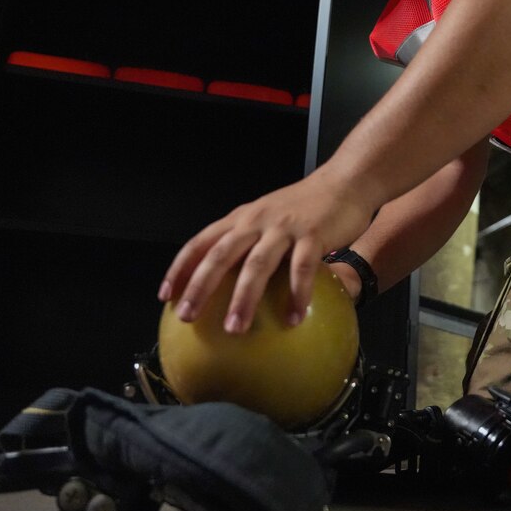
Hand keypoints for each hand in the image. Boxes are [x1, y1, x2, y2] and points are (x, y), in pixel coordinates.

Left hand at [157, 167, 372, 332]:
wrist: (345, 182)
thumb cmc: (307, 206)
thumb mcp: (269, 217)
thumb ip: (250, 241)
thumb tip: (231, 281)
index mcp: (242, 218)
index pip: (201, 242)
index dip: (180, 268)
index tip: (165, 296)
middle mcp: (257, 220)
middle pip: (221, 254)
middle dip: (201, 286)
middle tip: (187, 317)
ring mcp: (285, 227)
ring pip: (257, 264)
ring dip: (243, 297)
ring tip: (235, 328)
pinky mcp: (313, 234)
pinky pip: (302, 268)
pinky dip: (297, 294)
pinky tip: (294, 318)